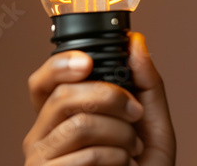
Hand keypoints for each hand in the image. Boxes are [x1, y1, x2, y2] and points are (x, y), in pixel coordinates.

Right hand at [23, 32, 176, 164]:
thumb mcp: (152, 123)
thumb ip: (147, 83)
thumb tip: (136, 42)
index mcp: (62, 116)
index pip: (43, 81)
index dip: (60, 65)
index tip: (89, 61)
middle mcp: (44, 135)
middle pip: (62, 96)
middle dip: (109, 97)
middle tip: (134, 113)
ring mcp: (43, 159)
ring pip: (79, 124)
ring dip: (120, 134)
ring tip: (131, 150)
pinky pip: (87, 154)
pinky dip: (117, 157)